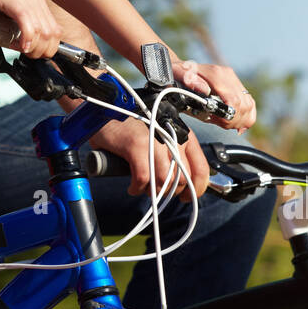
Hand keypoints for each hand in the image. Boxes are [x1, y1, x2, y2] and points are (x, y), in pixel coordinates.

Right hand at [0, 0, 61, 57]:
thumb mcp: (10, 31)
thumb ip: (27, 37)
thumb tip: (41, 53)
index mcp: (37, 5)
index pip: (56, 31)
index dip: (48, 49)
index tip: (34, 56)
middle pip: (50, 32)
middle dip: (40, 50)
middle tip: (26, 56)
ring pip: (40, 27)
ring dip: (33, 46)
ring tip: (22, 50)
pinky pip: (23, 17)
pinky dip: (26, 34)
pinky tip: (21, 44)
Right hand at [87, 117, 209, 199]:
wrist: (106, 111)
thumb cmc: (132, 127)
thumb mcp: (162, 138)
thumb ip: (175, 156)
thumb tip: (184, 182)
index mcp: (183, 134)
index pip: (201, 168)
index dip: (196, 188)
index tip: (186, 197)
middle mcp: (173, 136)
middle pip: (182, 179)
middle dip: (169, 191)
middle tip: (156, 190)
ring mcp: (155, 140)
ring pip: (163, 181)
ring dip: (152, 190)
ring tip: (142, 186)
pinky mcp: (136, 145)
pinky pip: (143, 179)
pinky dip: (137, 188)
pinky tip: (132, 186)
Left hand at [171, 58, 256, 132]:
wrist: (182, 67)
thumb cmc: (177, 74)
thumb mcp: (177, 75)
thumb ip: (189, 80)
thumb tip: (205, 89)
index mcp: (216, 74)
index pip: (234, 101)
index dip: (229, 117)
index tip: (217, 121)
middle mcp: (228, 75)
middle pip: (243, 105)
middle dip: (234, 120)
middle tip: (220, 124)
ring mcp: (233, 79)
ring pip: (249, 105)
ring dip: (241, 119)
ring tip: (226, 123)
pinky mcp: (236, 84)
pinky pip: (249, 102)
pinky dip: (246, 116)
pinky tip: (236, 123)